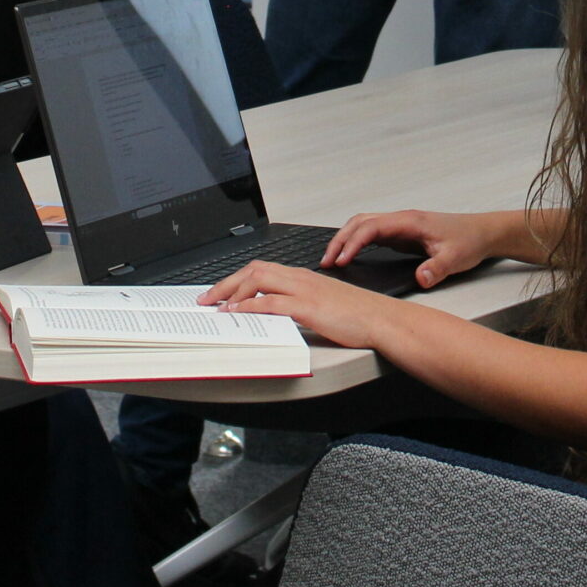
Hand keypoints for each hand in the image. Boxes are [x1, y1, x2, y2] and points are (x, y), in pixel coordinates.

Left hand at [199, 260, 392, 348]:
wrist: (379, 318)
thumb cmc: (356, 314)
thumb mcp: (322, 305)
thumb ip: (299, 304)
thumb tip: (277, 314)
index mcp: (302, 276)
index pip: (261, 269)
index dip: (236, 279)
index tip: (220, 292)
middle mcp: (300, 277)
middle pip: (253, 269)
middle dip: (225, 283)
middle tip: (207, 298)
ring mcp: (303, 290)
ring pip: (258, 279)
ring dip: (231, 292)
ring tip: (215, 305)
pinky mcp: (307, 306)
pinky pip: (271, 301)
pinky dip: (250, 305)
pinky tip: (239, 312)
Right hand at [321, 209, 494, 290]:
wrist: (481, 232)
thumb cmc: (468, 239)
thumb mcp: (455, 258)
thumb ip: (437, 268)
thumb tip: (421, 278)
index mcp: (409, 221)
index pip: (371, 227)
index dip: (353, 243)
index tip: (341, 259)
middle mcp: (401, 220)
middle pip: (360, 222)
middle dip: (340, 240)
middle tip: (326, 261)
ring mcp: (400, 226)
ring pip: (363, 226)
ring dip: (345, 239)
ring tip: (332, 259)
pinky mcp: (401, 234)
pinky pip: (372, 234)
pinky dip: (356, 243)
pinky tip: (350, 256)